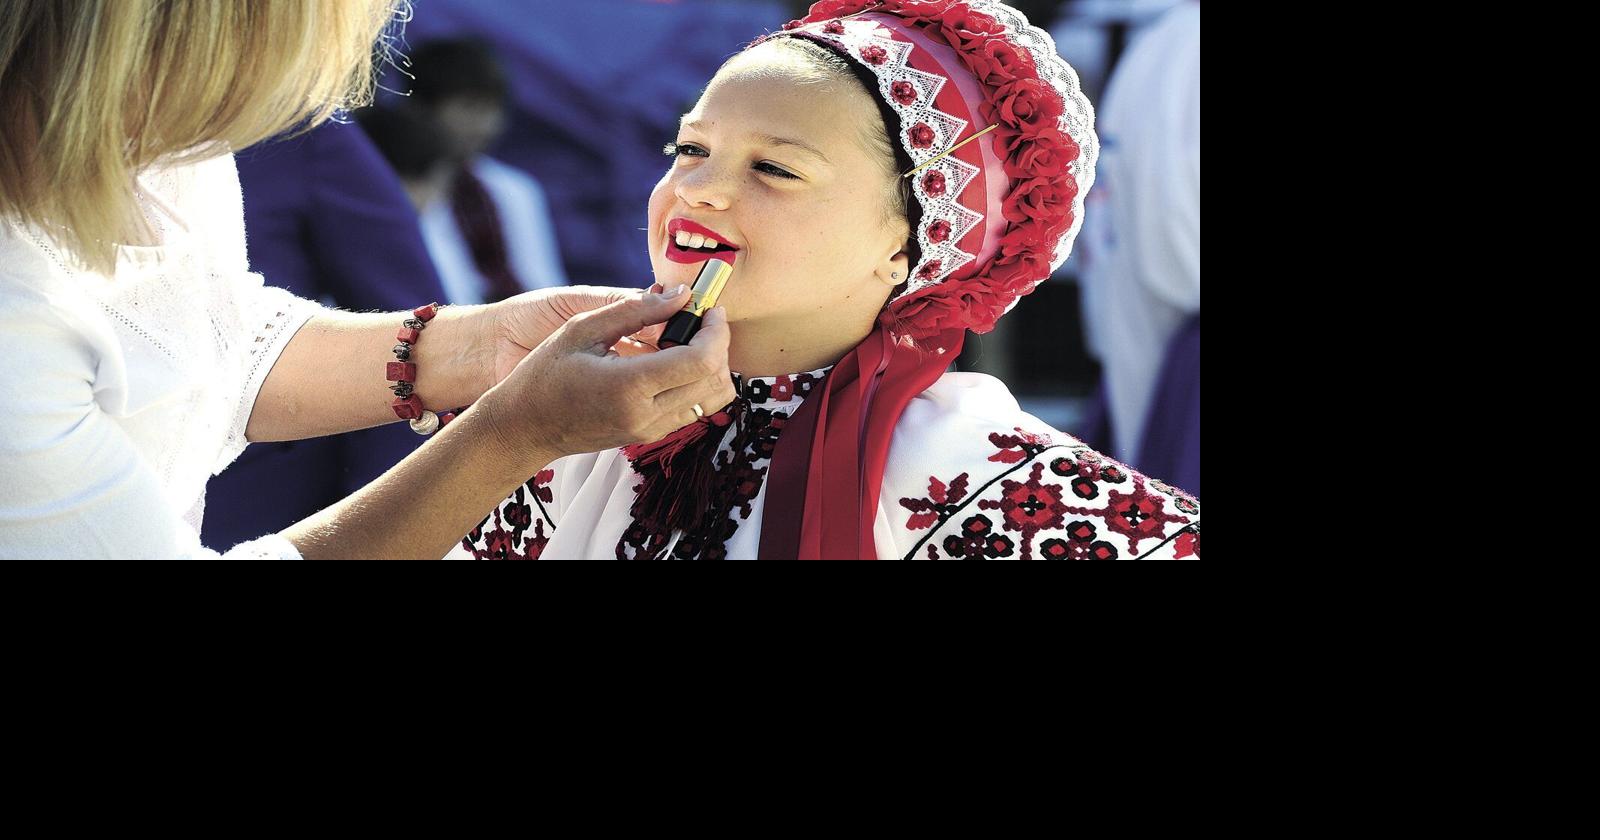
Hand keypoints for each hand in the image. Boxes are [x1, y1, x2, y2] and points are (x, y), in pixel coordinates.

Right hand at [480, 288, 735, 462]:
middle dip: (720, 344)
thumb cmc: (543, 374)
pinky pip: (696, 409)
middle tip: (703, 319)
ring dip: (714, 365)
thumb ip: (635, 310)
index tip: (710, 308)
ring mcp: (651, 430)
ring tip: (691, 339)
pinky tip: (676, 359)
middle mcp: (647, 414)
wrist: (524, 428)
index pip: (702, 360)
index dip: (716, 330)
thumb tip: (681, 294)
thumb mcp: (581, 329)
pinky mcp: (651, 435)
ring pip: (714, 400)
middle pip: (716, 380)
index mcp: (630, 386)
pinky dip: (699, 382)